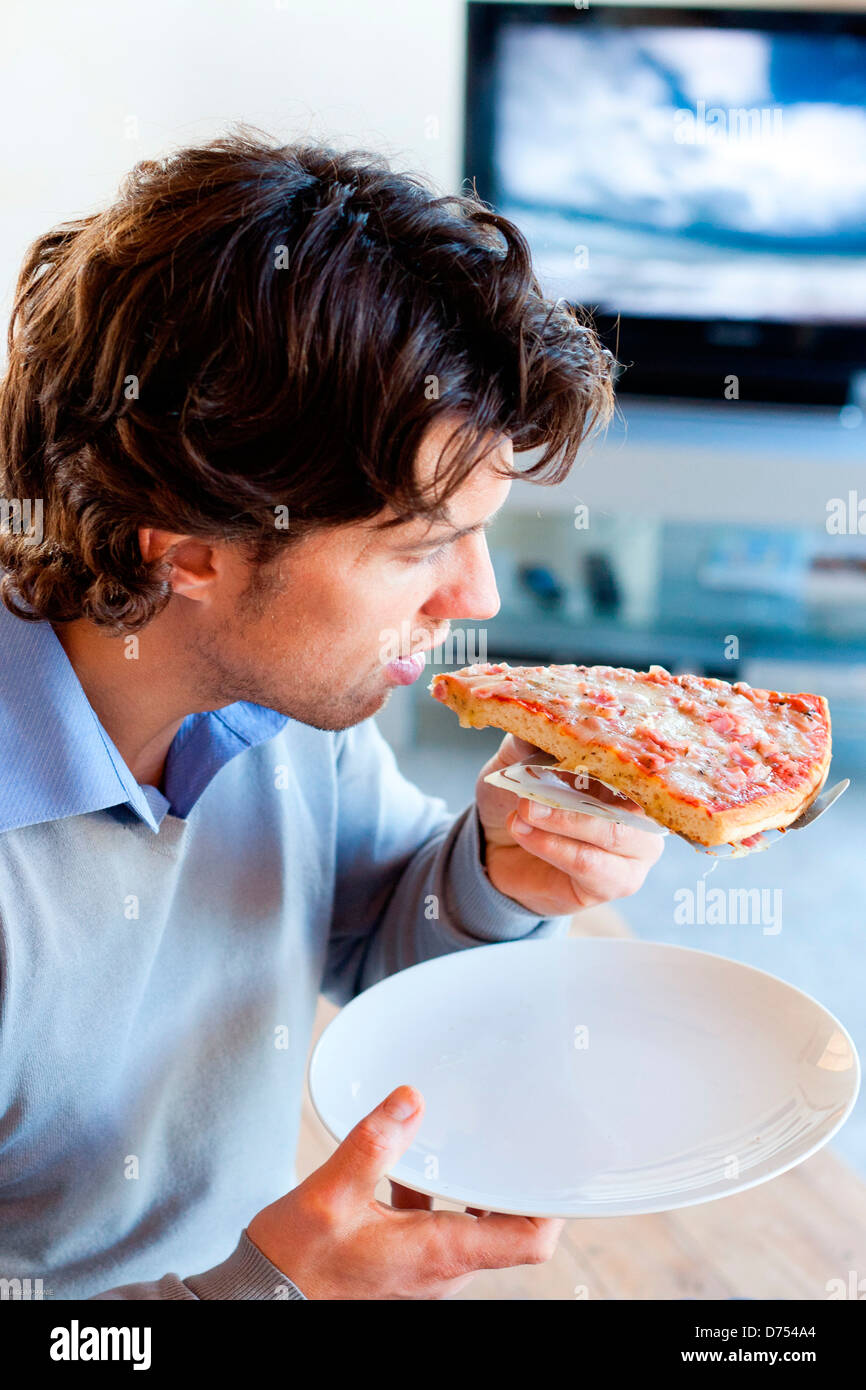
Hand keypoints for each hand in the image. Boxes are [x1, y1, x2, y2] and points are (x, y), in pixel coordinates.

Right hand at [246, 1084, 564, 1299]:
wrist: (259, 1300)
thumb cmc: (295, 1261)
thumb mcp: (329, 1195)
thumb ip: (372, 1145)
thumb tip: (411, 1099)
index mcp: (440, 1254)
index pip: (529, 1240)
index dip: (553, 1204)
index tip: (556, 1162)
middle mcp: (443, 1267)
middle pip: (507, 1227)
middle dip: (511, 1180)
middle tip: (514, 1131)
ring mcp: (424, 1267)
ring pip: (470, 1221)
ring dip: (470, 1182)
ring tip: (465, 1135)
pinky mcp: (402, 1261)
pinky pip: (436, 1222)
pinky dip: (433, 1191)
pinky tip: (405, 1159)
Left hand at [475, 733, 664, 916]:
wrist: (495, 849)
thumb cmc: (519, 799)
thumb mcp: (518, 762)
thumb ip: (533, 742)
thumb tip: (545, 718)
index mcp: (630, 776)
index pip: (635, 760)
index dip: (607, 749)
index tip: (570, 739)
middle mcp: (644, 813)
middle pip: (630, 798)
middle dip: (578, 792)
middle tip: (531, 792)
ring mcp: (636, 853)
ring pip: (612, 833)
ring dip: (562, 822)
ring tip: (524, 812)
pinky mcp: (616, 884)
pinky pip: (590, 863)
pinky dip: (553, 847)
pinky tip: (526, 833)